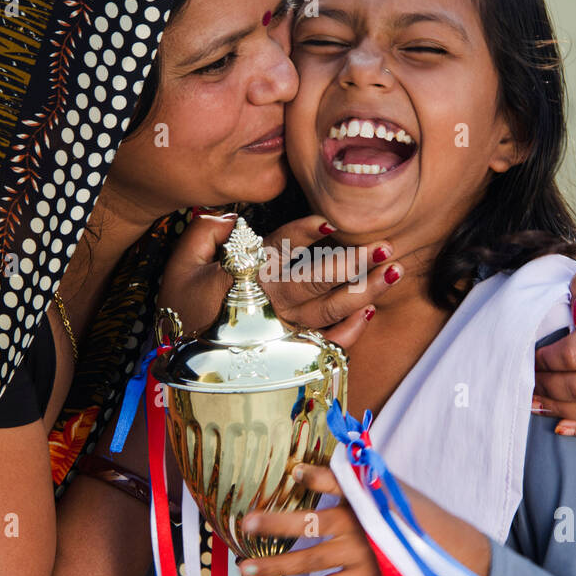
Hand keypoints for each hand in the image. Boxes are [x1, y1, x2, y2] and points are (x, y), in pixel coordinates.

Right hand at [157, 213, 402, 349]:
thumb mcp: (182, 264)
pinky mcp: (295, 350)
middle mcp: (270, 305)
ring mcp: (286, 331)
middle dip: (352, 265)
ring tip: (394, 270)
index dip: (303, 234)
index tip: (330, 222)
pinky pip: (328, 345)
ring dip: (365, 292)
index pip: (278, 251)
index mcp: (244, 277)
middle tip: (384, 247)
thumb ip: (206, 232)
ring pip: (330, 312)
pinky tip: (371, 310)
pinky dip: (351, 331)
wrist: (181, 359)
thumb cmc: (183, 306)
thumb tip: (231, 217)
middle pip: (314, 284)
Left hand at [237, 465, 490, 575]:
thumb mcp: (388, 484)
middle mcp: (361, 524)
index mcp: (367, 495)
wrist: (446, 549)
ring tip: (246, 567)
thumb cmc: (411, 511)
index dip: (316, 476)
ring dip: (276, 564)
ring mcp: (361, 553)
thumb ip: (355, 476)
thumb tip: (319, 460)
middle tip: (246, 524)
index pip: (339, 481)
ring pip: (312, 560)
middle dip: (276, 524)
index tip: (294, 471)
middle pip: (311, 524)